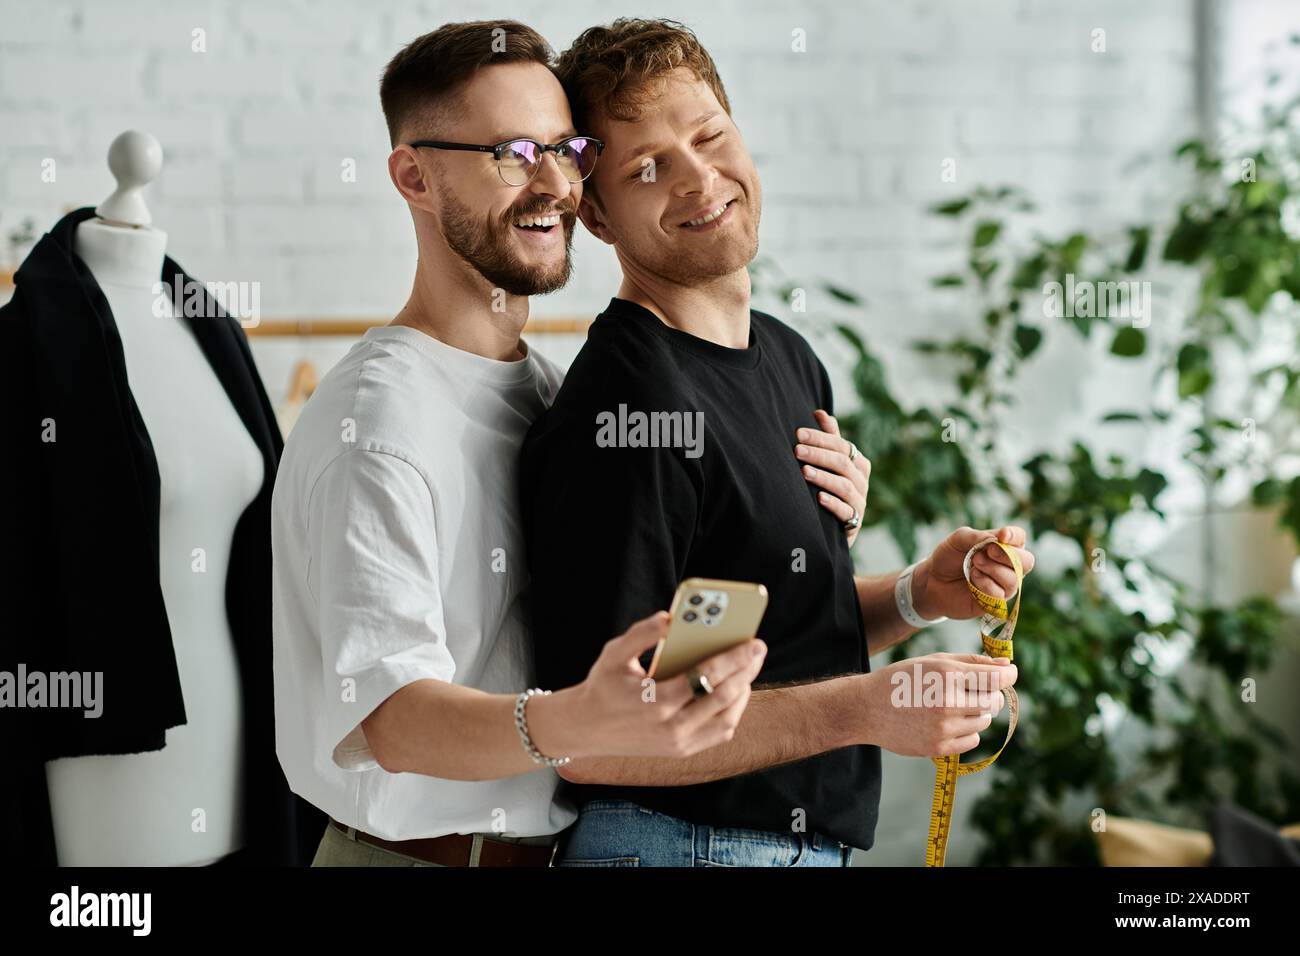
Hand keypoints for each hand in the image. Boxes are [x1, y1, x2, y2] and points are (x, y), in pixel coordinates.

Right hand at [569, 610, 767, 758]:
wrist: (585, 729)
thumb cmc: (602, 685)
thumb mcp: (615, 654)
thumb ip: (642, 633)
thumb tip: (671, 617)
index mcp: (656, 701)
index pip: (706, 677)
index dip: (734, 658)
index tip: (753, 641)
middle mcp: (671, 727)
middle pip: (723, 697)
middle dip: (746, 670)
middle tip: (758, 649)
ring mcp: (679, 743)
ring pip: (727, 718)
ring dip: (743, 691)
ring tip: (748, 667)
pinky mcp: (682, 751)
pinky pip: (719, 732)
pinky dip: (733, 711)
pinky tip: (735, 689)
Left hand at [795, 409, 869, 545]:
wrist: (836, 526)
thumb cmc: (832, 487)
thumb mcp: (832, 463)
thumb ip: (829, 438)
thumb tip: (819, 412)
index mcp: (858, 463)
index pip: (841, 445)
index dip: (821, 438)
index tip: (798, 433)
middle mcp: (861, 480)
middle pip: (842, 463)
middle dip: (818, 455)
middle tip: (796, 450)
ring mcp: (859, 501)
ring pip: (843, 486)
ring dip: (823, 477)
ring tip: (804, 472)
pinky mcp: (853, 522)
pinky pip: (845, 512)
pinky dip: (833, 504)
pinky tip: (819, 498)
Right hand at [858, 653, 1017, 755]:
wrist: (868, 708)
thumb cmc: (903, 679)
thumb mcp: (934, 661)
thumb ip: (972, 661)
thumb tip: (1005, 664)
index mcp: (947, 674)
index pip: (997, 678)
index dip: (1009, 675)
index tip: (1009, 673)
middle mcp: (948, 701)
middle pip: (995, 700)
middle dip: (991, 694)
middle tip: (975, 690)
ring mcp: (944, 727)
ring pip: (985, 721)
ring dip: (977, 712)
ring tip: (952, 706)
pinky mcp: (939, 747)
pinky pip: (973, 740)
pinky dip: (967, 731)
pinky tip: (947, 722)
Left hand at [910, 526, 1035, 621]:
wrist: (932, 581)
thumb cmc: (948, 557)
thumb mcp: (959, 539)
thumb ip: (979, 536)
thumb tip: (1000, 539)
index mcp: (1003, 547)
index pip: (1019, 538)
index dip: (1014, 536)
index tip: (1001, 536)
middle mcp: (1009, 566)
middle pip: (1027, 561)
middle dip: (1008, 555)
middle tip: (986, 552)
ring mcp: (1004, 586)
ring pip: (1014, 579)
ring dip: (992, 569)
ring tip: (973, 565)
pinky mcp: (995, 603)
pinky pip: (1000, 594)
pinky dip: (985, 584)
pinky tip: (972, 580)